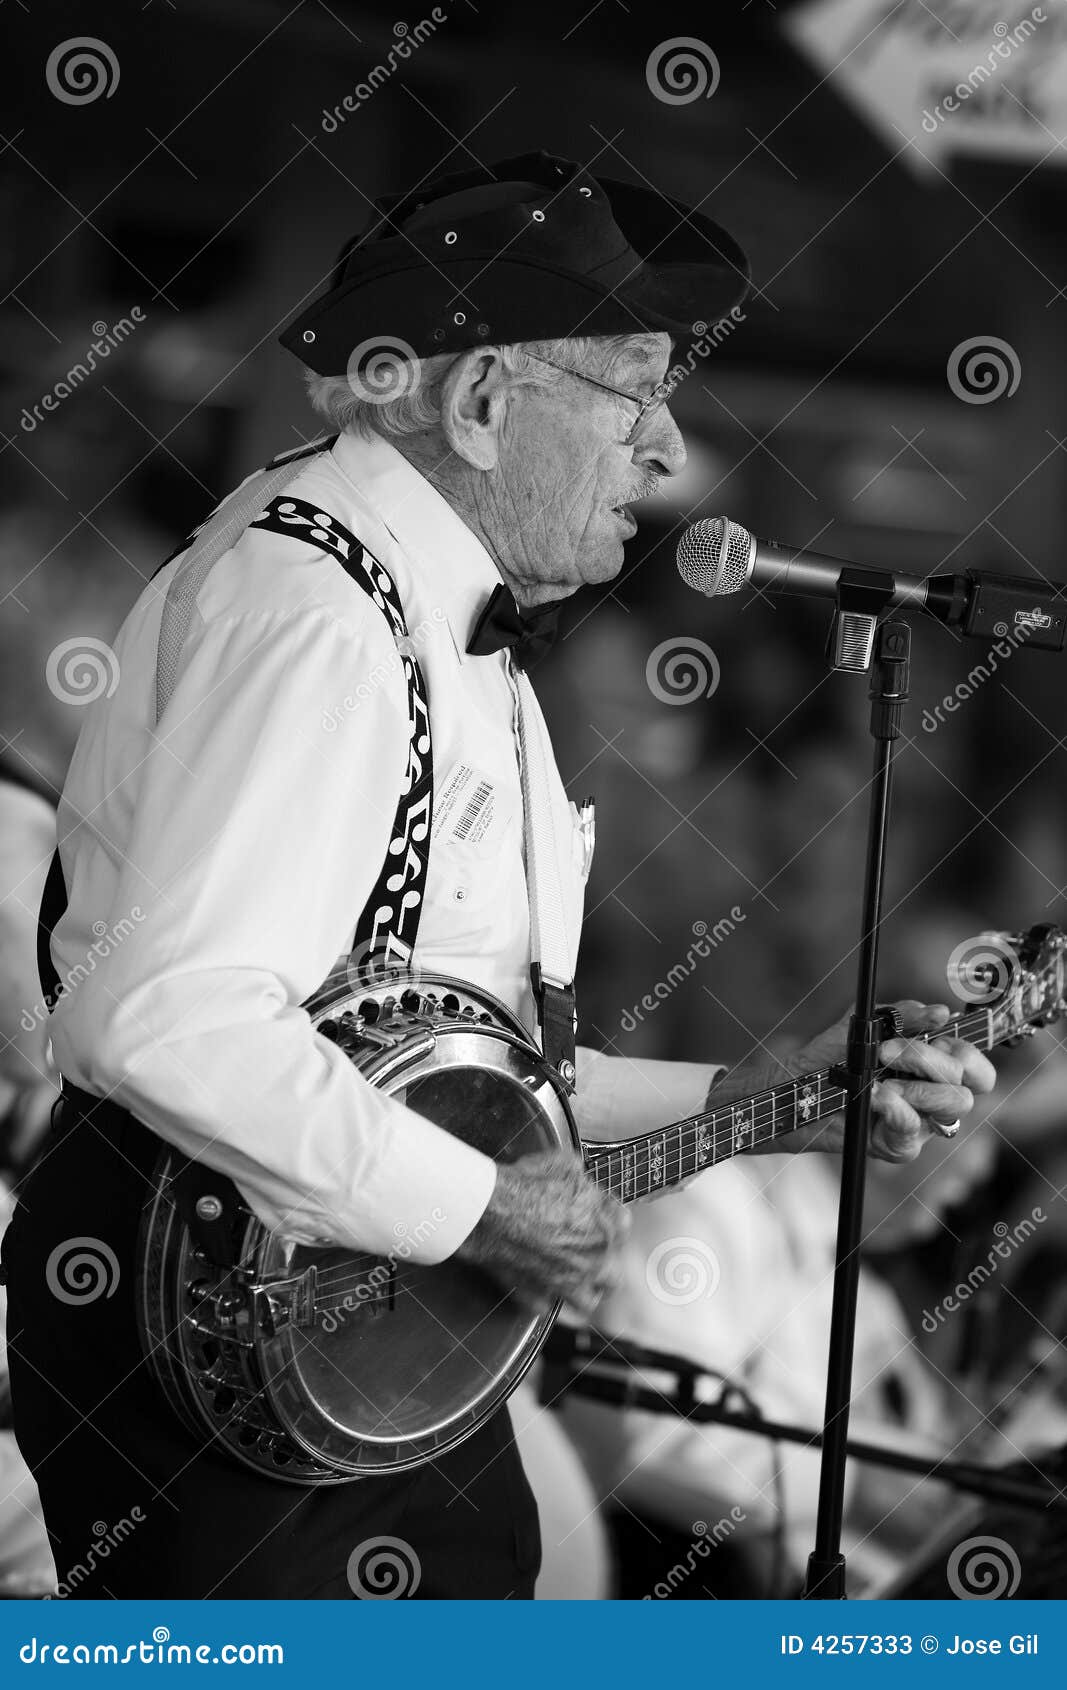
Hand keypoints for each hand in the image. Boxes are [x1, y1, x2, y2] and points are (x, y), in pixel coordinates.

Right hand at [457, 1150, 627, 1317]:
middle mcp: (593, 1260)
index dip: (609, 1220)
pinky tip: (542, 1288)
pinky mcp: (538, 1297)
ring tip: (574, 1282)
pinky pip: (550, 1308)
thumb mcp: (563, 1164)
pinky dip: (547, 1300)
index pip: (623, 1227)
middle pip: (614, 1273)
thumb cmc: (525, 1186)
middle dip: (605, 1263)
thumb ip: (581, 1176)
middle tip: (591, 1253)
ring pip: (588, 1301)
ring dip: (584, 1292)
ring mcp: (567, 1283)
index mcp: (606, 1226)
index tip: (597, 1215)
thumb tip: (579, 1174)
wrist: (491, 1211)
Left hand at [731, 1000, 996, 1163]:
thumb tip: (941, 1013)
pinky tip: (873, 1098)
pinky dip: (896, 1109)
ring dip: (917, 1086)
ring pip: (952, 1108)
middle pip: (967, 1086)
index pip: (975, 1068)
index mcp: (932, 1068)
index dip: (969, 1054)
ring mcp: (918, 1124)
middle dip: (929, 1060)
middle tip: (886, 1051)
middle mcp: (932, 1097)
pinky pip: (914, 1133)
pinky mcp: (896, 1146)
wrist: (791, 1090)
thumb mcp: (864, 1027)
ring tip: (877, 1079)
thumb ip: (902, 1016)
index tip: (940, 1035)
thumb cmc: (829, 1057)